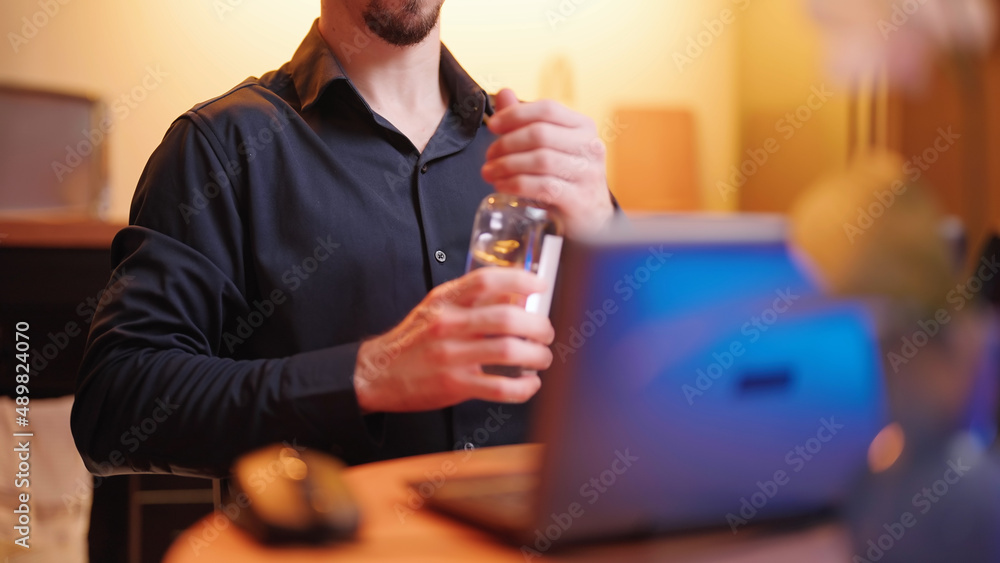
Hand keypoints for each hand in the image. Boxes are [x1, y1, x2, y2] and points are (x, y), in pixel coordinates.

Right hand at [353, 267, 554, 412]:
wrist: (377, 373)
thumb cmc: (414, 340)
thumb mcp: (437, 308)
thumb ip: (473, 300)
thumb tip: (516, 294)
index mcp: (445, 300)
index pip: (486, 280)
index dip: (520, 279)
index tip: (541, 286)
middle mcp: (448, 324)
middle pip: (506, 318)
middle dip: (538, 325)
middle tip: (546, 332)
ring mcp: (451, 356)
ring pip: (508, 351)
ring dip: (536, 355)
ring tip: (542, 357)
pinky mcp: (454, 385)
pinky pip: (499, 387)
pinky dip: (523, 387)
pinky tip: (529, 383)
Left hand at [482, 88, 614, 236]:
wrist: (591, 218)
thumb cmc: (566, 178)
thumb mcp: (550, 147)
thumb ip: (526, 121)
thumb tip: (504, 92)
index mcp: (583, 127)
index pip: (548, 109)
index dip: (516, 114)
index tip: (492, 125)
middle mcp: (591, 147)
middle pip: (540, 134)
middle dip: (507, 143)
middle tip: (489, 156)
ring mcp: (588, 174)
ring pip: (540, 160)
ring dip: (507, 165)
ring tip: (490, 172)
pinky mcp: (580, 199)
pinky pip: (544, 186)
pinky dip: (516, 184)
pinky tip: (502, 186)